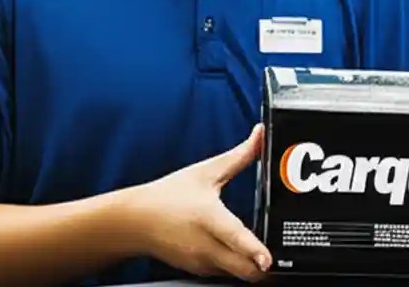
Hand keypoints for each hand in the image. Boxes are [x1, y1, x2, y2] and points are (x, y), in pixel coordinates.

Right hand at [125, 125, 271, 281]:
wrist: (135, 222)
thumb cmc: (168, 195)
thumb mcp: (205, 172)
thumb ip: (239, 156)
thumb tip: (260, 135)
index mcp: (209, 218)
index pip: (236, 239)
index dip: (255, 251)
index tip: (268, 260)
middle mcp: (206, 246)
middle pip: (243, 270)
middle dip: (262, 266)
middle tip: (273, 253)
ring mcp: (201, 263)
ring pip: (236, 274)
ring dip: (249, 266)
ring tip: (255, 249)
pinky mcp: (199, 271)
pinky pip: (225, 274)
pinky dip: (234, 265)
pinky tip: (234, 249)